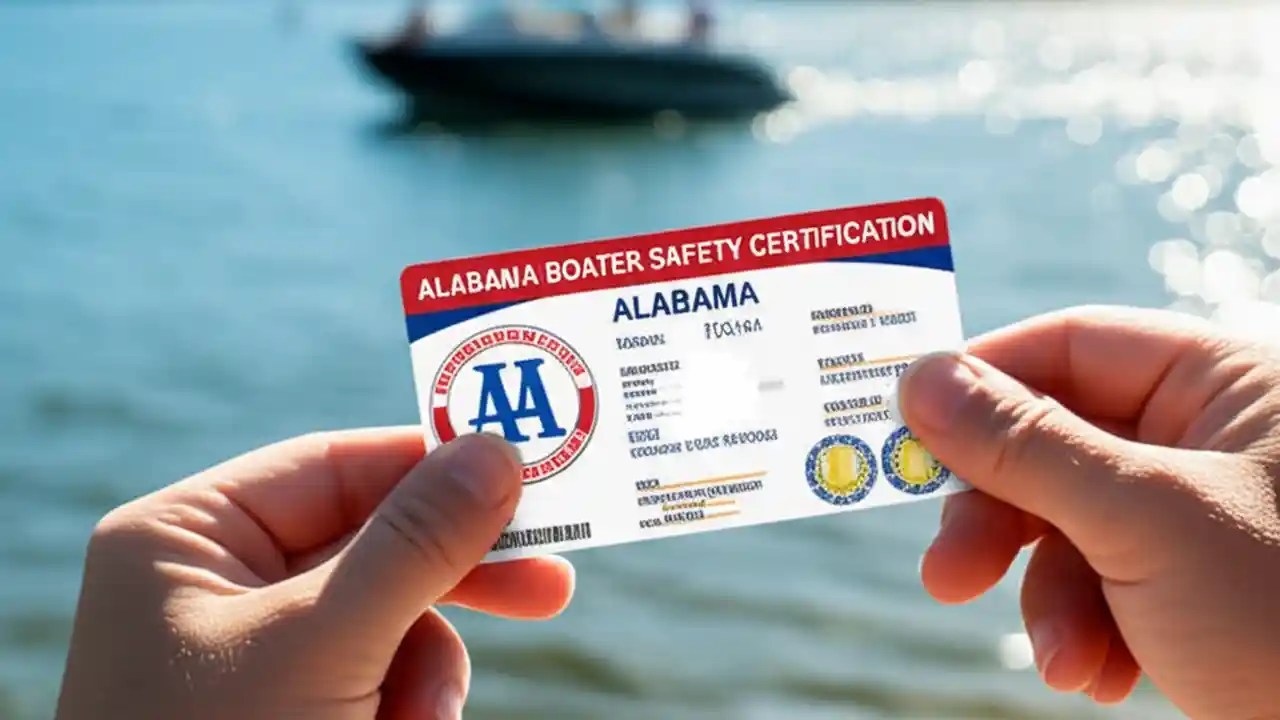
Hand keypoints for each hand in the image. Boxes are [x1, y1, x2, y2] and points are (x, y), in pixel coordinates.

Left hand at [55, 430, 572, 719]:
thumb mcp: (321, 643)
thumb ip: (415, 544)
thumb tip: (496, 451)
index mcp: (186, 537)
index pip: (337, 467)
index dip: (434, 466)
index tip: (526, 478)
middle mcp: (218, 583)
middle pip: (373, 541)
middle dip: (454, 580)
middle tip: (552, 587)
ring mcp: (255, 651)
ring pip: (393, 618)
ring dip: (425, 672)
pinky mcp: (293, 705)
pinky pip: (383, 676)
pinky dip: (408, 707)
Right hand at [900, 306, 1279, 717]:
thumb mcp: (1145, 520)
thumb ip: (1026, 444)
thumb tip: (919, 379)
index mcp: (1220, 384)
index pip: (1070, 347)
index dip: (982, 383)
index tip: (906, 427)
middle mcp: (1206, 440)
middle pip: (1053, 445)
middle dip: (1001, 520)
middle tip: (946, 574)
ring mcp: (1197, 518)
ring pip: (1069, 528)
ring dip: (1048, 601)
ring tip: (1064, 664)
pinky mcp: (1191, 589)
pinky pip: (1103, 587)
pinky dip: (1087, 634)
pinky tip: (1100, 679)